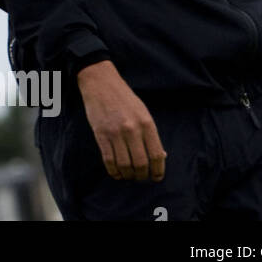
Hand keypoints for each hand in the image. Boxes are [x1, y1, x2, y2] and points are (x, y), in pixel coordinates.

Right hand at [76, 60, 165, 180]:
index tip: (156, 177)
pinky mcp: (101, 134)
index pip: (156, 155)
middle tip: (141, 177)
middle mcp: (132, 129)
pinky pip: (108, 159)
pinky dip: (113, 171)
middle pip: (141, 163)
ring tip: (129, 176)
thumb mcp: (143, 112)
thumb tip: (161, 156)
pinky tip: (116, 173)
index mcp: (146, 123)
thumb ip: (151, 134)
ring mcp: (115, 133)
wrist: (101, 84)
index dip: (158, 170)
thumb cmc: (124, 98)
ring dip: (128, 175)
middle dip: (142, 175)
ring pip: (124, 164)